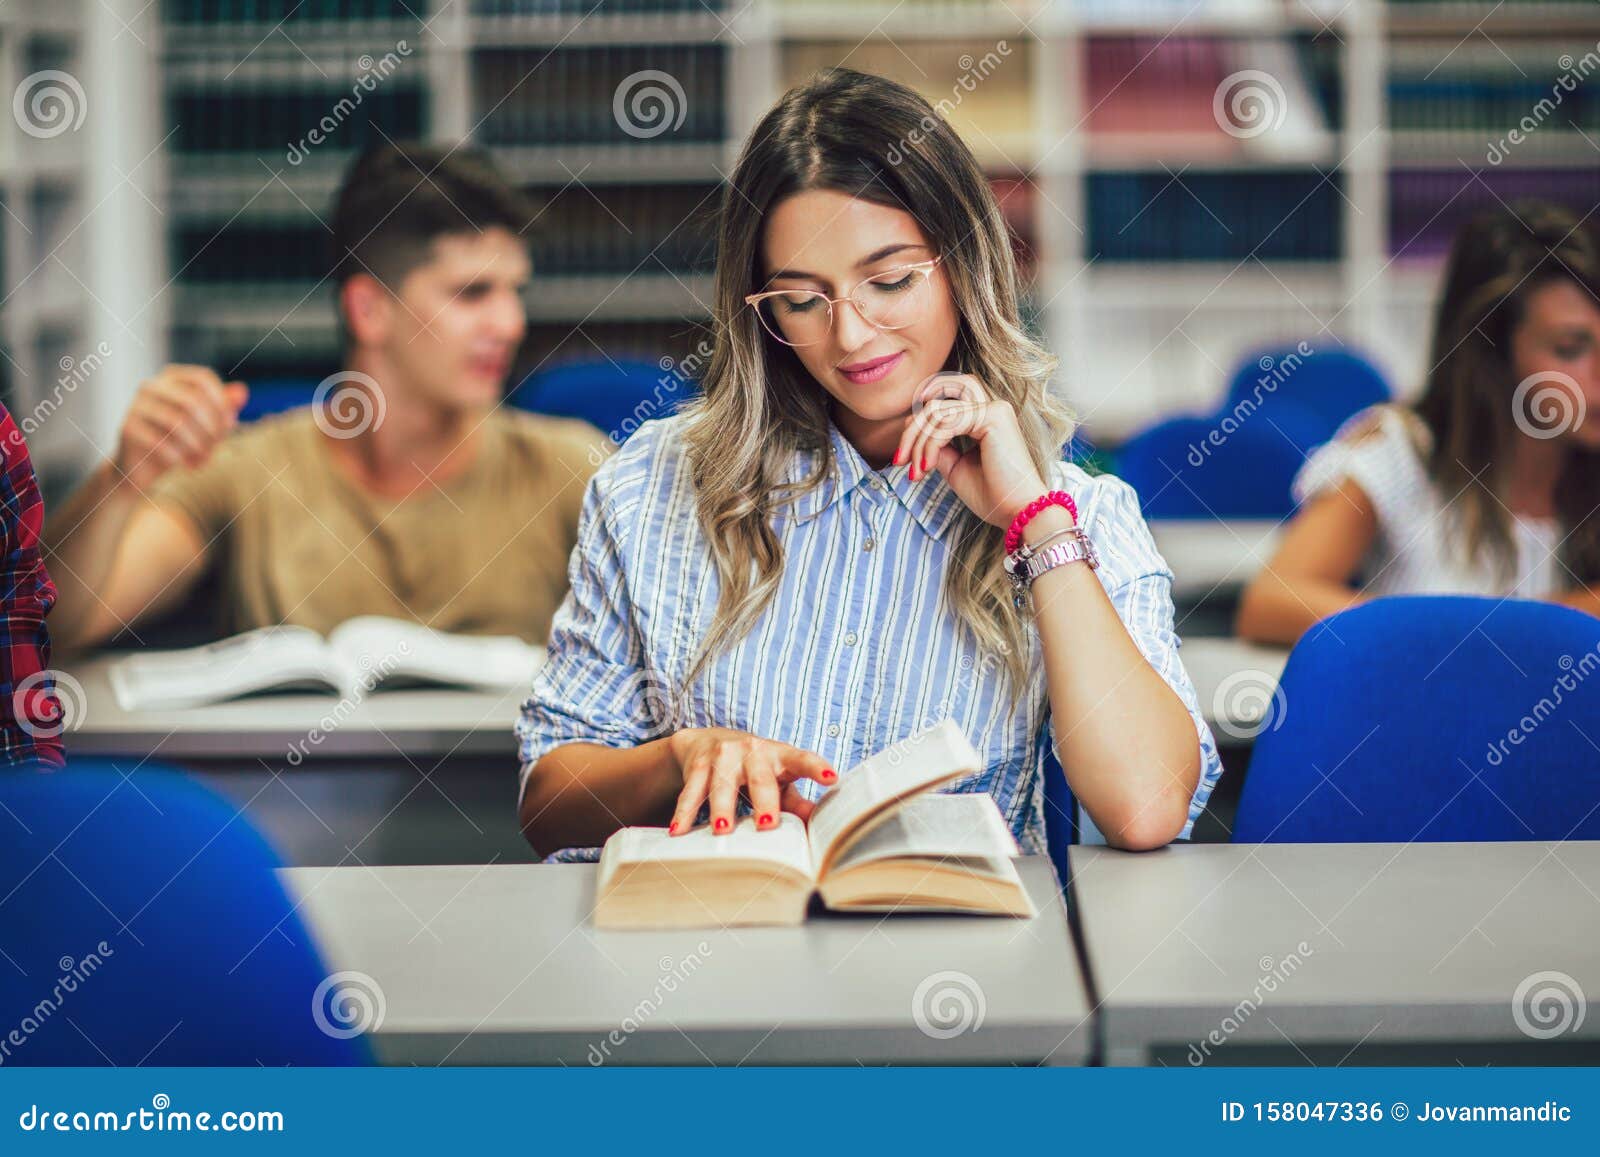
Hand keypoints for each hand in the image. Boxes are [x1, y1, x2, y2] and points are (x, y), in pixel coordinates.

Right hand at [115, 365, 248, 490]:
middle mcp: (151, 386)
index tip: (229, 426)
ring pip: (177, 422)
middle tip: (215, 448)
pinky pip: (161, 442)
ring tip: (204, 459)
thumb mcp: (206, 424)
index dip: (221, 402)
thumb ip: (224, 407)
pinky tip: (187, 465)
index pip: (202, 379)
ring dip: (197, 445)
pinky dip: (180, 457)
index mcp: (171, 378)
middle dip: (210, 428)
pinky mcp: (127, 428)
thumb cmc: (179, 441)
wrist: (142, 467)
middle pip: (192, 400)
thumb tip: (242, 391)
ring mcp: (136, 405)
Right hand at [666, 727, 836, 835]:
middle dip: (764, 801)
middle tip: (767, 825)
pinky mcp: (698, 765)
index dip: (816, 768)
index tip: (831, 777)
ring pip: (722, 785)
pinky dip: (684, 811)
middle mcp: (752, 750)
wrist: (705, 740)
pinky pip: (691, 791)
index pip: (801, 759)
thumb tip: (820, 823)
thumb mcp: (778, 779)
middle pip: (760, 778)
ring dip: (721, 808)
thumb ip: (797, 801)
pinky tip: (678, 830)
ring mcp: (723, 756)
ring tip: (721, 830)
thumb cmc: (754, 767)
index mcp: (779, 754)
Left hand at [892, 373, 1050, 528]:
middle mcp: (991, 408)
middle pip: (934, 404)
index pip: (940, 407)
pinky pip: (946, 422)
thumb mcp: (954, 467)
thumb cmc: (992, 495)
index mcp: (984, 418)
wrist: (1017, 512)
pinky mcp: (993, 416)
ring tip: (915, 471)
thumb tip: (914, 436)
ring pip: (936, 412)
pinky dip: (930, 445)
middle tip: (899, 461)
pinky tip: (926, 467)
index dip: (915, 429)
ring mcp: (993, 409)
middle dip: (910, 431)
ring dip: (918, 442)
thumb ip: (937, 447)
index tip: (902, 460)